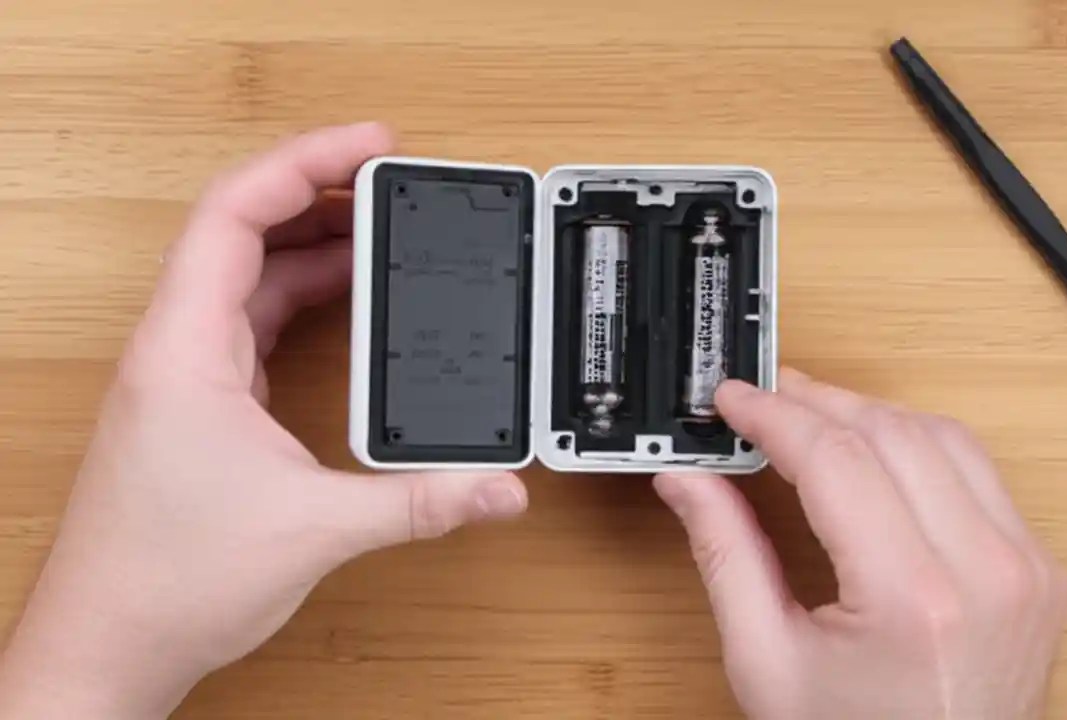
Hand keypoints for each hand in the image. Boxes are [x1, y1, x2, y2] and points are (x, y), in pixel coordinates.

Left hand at [0, 123, 528, 719]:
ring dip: (317, 246)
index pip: (235, 214)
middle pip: (246, 230)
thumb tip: (497, 488)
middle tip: (394, 180)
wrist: (109, 644)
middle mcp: (180, 348)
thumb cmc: (166, 582)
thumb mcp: (313, 529)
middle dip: (322, 193)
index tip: (371, 145)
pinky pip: (258, 319)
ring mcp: (189, 374)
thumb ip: (417, 502)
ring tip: (386, 229)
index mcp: (186, 349)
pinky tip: (353, 303)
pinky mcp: (206, 403)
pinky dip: (308, 297)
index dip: (304, 162)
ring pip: (252, 275)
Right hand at [655, 369, 1066, 719]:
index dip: (775, 415)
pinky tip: (876, 452)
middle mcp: (986, 571)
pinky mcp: (1040, 569)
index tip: (733, 398)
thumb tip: (688, 479)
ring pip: (943, 436)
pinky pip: (979, 472)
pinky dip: (920, 445)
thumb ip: (726, 556)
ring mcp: (1025, 567)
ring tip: (812, 417)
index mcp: (912, 599)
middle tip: (763, 399)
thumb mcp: (768, 664)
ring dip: (871, 414)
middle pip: (892, 431)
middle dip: (818, 402)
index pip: (836, 458)